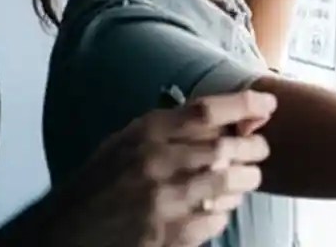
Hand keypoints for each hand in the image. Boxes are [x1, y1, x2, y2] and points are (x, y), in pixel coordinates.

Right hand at [49, 91, 276, 246]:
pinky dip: (223, 212)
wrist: (66, 232)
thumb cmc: (103, 182)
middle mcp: (155, 163)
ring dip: (244, 182)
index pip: (206, 110)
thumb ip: (178, 128)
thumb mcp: (130, 142)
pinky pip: (216, 219)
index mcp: (145, 133)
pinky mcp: (167, 236)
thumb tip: (237, 117)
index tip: (269, 103)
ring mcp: (162, 202)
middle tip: (258, 151)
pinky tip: (214, 207)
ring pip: (228, 185)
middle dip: (253, 149)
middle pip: (226, 149)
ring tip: (243, 180)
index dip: (245, 103)